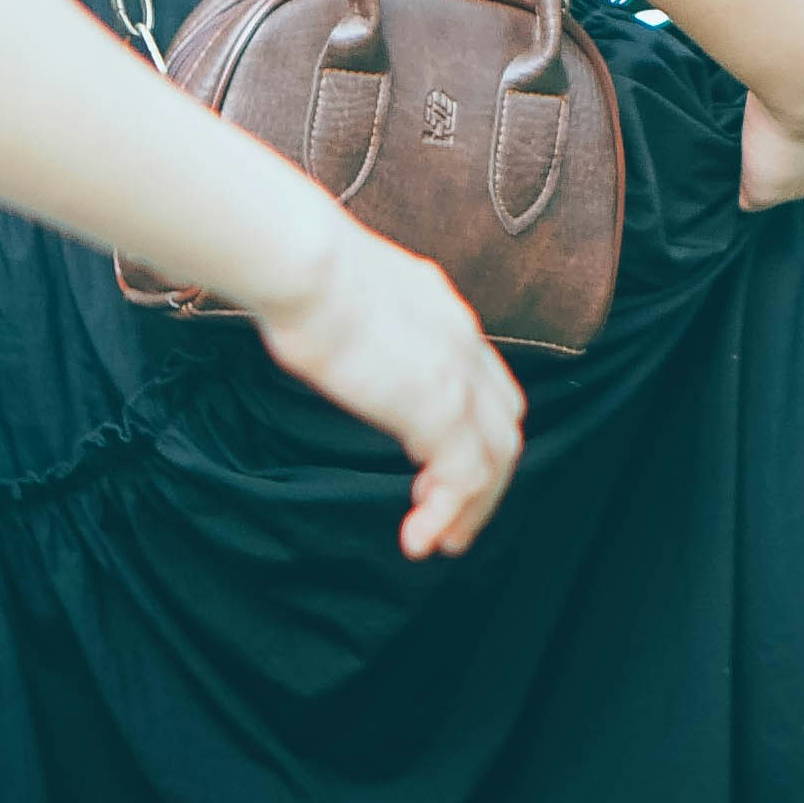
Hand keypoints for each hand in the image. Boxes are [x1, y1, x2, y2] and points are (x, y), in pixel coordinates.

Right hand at [244, 225, 526, 559]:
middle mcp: (463, 341)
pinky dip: (445, 515)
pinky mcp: (439, 409)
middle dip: (485, 479)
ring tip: (442, 542)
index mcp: (442, 311)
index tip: (438, 466)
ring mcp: (457, 376)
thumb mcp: (346, 294)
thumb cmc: (300, 272)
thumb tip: (321, 328)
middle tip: (453, 519)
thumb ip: (358, 318)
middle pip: (503, 424)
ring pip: (496, 458)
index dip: (472, 428)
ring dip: (473, 507)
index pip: (485, 380)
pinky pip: (462, 479)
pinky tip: (416, 538)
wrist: (304, 262)